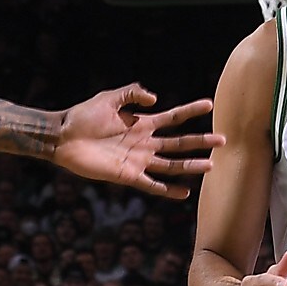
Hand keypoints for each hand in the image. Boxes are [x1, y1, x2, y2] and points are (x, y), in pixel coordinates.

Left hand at [57, 86, 218, 199]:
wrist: (63, 137)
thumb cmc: (83, 116)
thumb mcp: (110, 97)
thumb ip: (133, 93)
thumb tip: (156, 99)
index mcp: (142, 123)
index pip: (173, 117)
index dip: (191, 110)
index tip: (210, 104)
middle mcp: (145, 143)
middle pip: (179, 143)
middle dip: (201, 141)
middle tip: (223, 141)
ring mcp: (138, 160)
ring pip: (171, 164)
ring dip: (191, 165)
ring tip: (211, 165)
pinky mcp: (127, 176)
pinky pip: (152, 184)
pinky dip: (167, 190)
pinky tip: (184, 192)